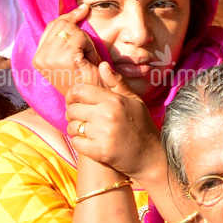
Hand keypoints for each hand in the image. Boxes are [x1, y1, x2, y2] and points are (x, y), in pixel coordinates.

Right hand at [32, 4, 101, 96]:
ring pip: (69, 29)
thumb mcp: (74, 54)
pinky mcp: (64, 58)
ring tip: (86, 59)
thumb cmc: (87, 79)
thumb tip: (82, 8)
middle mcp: (39, 58)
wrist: (95, 101)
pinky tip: (89, 61)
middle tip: (87, 44)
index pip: (51, 27)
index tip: (83, 10)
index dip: (68, 18)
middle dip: (76, 29)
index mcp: (38, 59)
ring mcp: (49, 58)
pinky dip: (88, 46)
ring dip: (84, 41)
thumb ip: (70, 35)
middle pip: (59, 25)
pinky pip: (78, 36)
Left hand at [65, 62, 160, 177]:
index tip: (74, 102)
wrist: (151, 157)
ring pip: (72, 127)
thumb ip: (116, 83)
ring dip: (75, 129)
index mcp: (114, 100)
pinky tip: (88, 142)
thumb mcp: (134, 101)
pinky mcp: (100, 152)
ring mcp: (104, 134)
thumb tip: (102, 65)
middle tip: (79, 118)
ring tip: (85, 130)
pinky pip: (76, 143)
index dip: (72, 96)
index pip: (79, 91)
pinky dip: (79, 143)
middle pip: (72, 109)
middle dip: (72, 114)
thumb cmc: (141, 126)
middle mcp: (108, 115)